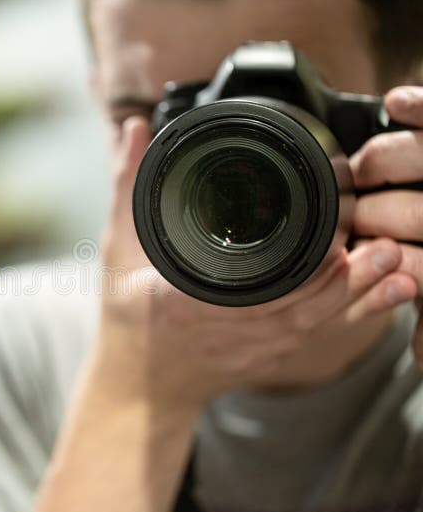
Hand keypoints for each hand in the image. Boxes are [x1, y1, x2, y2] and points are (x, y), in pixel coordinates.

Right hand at [92, 116, 415, 411]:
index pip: (240, 294)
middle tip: (383, 247)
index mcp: (181, 303)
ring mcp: (249, 351)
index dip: (291, 278)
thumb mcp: (117, 248)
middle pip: (293, 311)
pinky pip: (316, 338)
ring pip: (313, 327)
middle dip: (343, 282)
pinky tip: (386, 294)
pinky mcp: (267, 359)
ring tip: (395, 266)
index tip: (330, 248)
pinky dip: (353, 316)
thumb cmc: (126, 318)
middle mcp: (222, 332)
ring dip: (358, 298)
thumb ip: (127, 185)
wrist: (138, 384)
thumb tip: (136, 128)